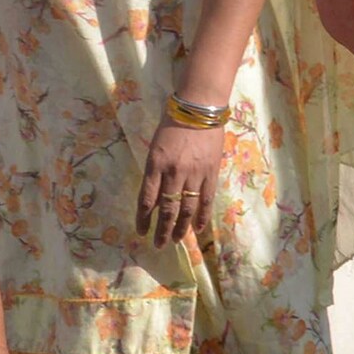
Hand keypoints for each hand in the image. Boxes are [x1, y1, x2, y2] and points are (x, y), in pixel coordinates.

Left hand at [139, 118, 223, 246]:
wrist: (199, 109)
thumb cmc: (172, 124)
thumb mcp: (155, 147)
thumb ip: (154, 173)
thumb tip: (154, 199)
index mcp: (156, 164)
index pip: (147, 199)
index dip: (143, 218)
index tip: (141, 232)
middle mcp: (174, 172)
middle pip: (167, 208)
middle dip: (162, 229)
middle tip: (159, 245)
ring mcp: (195, 174)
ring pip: (187, 207)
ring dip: (181, 227)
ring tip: (177, 241)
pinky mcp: (211, 173)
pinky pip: (206, 199)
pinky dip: (201, 216)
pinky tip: (197, 228)